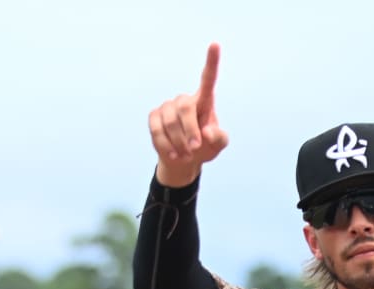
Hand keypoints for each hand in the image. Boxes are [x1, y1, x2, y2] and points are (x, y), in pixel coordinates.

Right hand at [149, 43, 228, 186]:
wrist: (184, 159)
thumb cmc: (205, 147)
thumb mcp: (218, 145)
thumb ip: (219, 138)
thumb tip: (207, 131)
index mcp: (204, 101)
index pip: (208, 78)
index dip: (212, 61)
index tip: (215, 44)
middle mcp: (185, 100)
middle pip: (185, 108)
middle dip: (190, 130)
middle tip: (195, 148)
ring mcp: (167, 107)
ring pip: (170, 122)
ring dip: (179, 143)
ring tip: (186, 155)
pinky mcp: (154, 117)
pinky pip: (157, 130)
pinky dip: (166, 146)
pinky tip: (174, 154)